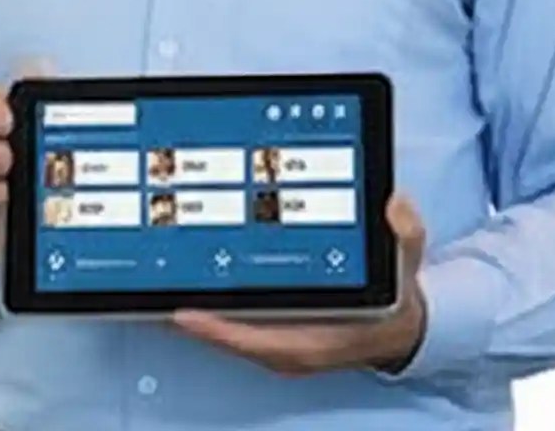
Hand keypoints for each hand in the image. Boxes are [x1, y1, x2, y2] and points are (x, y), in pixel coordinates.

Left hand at [173, 196, 427, 376]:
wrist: (397, 328)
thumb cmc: (393, 300)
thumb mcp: (407, 261)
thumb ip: (404, 233)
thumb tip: (392, 205)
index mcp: (316, 340)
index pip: (258, 339)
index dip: (218, 329)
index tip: (183, 314)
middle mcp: (289, 348)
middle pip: (228, 338)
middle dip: (188, 320)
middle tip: (148, 295)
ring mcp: (275, 343)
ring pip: (224, 334)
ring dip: (189, 315)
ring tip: (149, 291)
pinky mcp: (269, 333)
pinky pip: (230, 324)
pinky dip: (205, 310)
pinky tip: (180, 288)